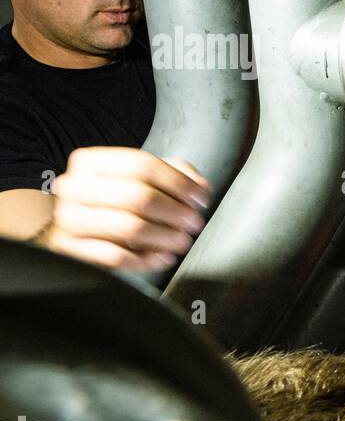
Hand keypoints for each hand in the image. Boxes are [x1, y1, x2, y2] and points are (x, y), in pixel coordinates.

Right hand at [44, 147, 210, 271]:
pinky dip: (145, 259)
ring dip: (164, 236)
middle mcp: (74, 187)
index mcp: (91, 162)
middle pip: (137, 197)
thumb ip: (173, 174)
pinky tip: (163, 257)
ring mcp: (68, 218)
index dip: (179, 183)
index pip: (142, 166)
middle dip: (175, 212)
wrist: (74, 227)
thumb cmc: (112, 202)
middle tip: (194, 223)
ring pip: (128, 227)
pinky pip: (115, 257)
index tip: (200, 198)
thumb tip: (198, 186)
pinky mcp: (70, 249)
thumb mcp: (140, 180)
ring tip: (182, 241)